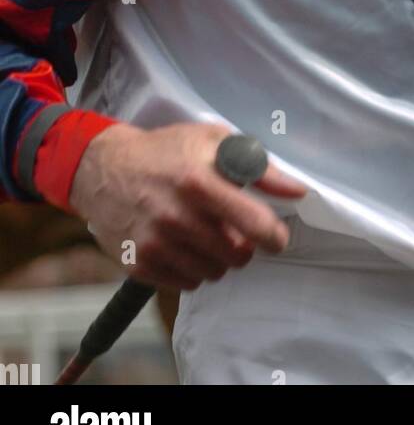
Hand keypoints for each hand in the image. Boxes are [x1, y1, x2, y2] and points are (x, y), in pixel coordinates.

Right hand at [69, 122, 304, 290]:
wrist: (104, 169)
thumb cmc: (168, 151)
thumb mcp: (214, 141)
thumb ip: (260, 167)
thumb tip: (299, 191)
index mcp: (200, 180)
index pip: (254, 223)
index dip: (274, 237)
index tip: (276, 237)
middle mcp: (177, 215)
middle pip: (237, 255)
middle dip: (244, 246)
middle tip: (233, 229)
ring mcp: (156, 243)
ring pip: (214, 272)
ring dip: (219, 258)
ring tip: (205, 233)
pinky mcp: (139, 264)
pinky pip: (187, 283)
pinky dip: (194, 269)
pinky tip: (184, 245)